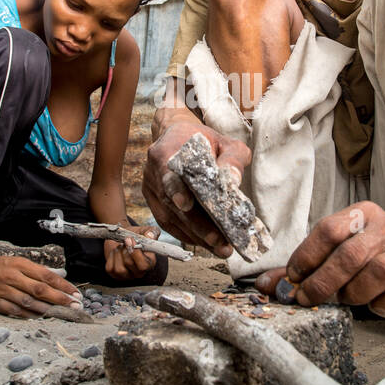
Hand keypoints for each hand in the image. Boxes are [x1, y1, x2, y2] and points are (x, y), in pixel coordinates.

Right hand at [0, 250, 82, 317]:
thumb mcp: (15, 261)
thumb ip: (34, 271)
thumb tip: (56, 279)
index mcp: (19, 265)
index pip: (46, 276)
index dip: (63, 286)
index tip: (75, 293)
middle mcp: (12, 277)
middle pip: (40, 290)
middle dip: (60, 299)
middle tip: (75, 305)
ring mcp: (2, 291)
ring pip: (29, 303)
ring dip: (47, 310)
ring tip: (60, 313)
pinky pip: (15, 311)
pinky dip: (28, 315)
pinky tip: (39, 317)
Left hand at [103, 224, 157, 279]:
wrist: (122, 237)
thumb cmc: (136, 235)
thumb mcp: (145, 231)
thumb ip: (152, 232)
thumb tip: (150, 235)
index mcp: (149, 263)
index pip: (144, 265)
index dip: (135, 253)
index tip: (130, 240)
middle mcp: (139, 272)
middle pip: (129, 263)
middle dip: (125, 249)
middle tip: (125, 240)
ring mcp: (127, 275)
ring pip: (119, 269)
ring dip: (118, 254)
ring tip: (120, 247)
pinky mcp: (116, 275)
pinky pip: (110, 268)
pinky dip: (111, 257)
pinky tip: (115, 252)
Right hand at [143, 111, 251, 257]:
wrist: (178, 136)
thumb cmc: (204, 141)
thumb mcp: (225, 142)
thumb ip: (232, 158)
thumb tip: (233, 181)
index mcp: (165, 151)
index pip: (169, 174)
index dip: (176, 190)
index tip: (187, 205)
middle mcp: (152, 172)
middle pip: (172, 203)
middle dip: (196, 224)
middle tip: (218, 240)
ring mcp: (150, 189)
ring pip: (170, 218)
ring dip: (195, 236)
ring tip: (220, 248)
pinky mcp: (153, 203)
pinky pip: (168, 224)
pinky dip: (187, 235)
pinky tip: (207, 244)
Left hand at [255, 201, 384, 316]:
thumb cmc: (372, 252)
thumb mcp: (340, 248)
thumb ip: (305, 266)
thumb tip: (266, 285)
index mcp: (363, 213)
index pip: (330, 229)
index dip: (307, 255)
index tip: (293, 276)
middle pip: (351, 254)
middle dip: (323, 281)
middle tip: (307, 297)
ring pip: (377, 273)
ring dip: (353, 293)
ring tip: (346, 298)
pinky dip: (379, 305)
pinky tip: (373, 303)